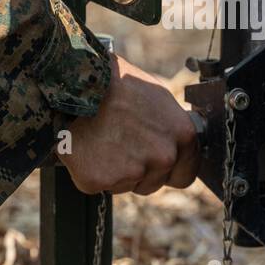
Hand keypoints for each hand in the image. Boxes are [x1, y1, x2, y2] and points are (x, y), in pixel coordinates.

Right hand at [58, 55, 199, 194]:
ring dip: (114, 171)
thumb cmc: (120, 84)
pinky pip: (96, 184)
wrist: (81, 79)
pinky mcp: (99, 179)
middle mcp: (163, 157)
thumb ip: (171, 131)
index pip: (184, 176)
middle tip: (119, 142)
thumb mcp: (160, 100)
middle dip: (138, 171)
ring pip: (125, 185)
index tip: (151, 161)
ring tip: (102, 139)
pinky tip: (87, 146)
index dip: (166, 171)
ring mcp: (133, 171)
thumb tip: (174, 145)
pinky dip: (89, 170)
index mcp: (183, 136)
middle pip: (153, 183)